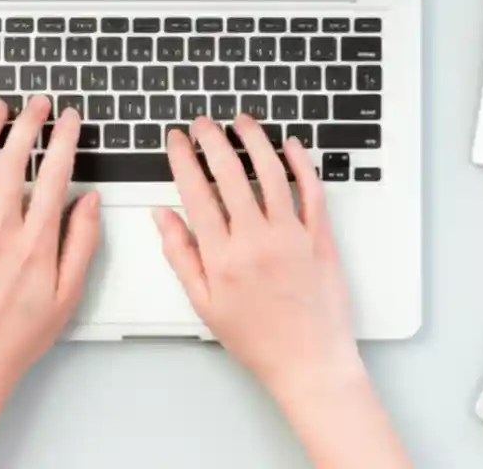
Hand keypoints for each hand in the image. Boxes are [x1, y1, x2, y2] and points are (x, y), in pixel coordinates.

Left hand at [0, 97, 100, 468]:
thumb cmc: (19, 334)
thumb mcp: (70, 294)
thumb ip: (83, 243)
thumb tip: (89, 202)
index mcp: (35, 243)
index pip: (54, 176)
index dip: (64, 141)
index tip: (71, 120)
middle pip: (13, 163)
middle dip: (29, 125)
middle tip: (38, 104)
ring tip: (0, 108)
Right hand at [155, 115, 409, 467]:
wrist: (308, 360)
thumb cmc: (256, 339)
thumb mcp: (204, 304)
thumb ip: (181, 256)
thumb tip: (162, 216)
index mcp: (222, 257)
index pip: (196, 193)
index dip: (184, 159)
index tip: (177, 139)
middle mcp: (257, 240)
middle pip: (231, 174)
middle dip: (213, 140)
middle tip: (203, 123)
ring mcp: (292, 235)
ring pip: (272, 173)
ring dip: (255, 141)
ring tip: (242, 121)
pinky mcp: (320, 237)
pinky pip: (312, 191)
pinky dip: (302, 164)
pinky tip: (291, 145)